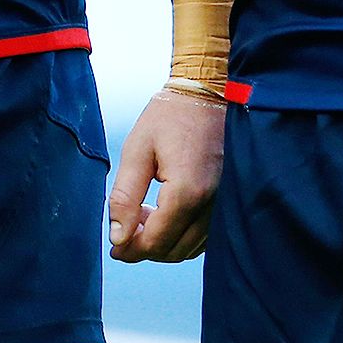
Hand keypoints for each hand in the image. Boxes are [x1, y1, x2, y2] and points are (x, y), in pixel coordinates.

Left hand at [107, 87, 225, 261]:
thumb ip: (125, 197)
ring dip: (164, 242)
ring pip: (190, 247)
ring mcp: (224, 204)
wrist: (206, 93)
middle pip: (174, 250)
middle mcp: (211, 204)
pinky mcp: (228, 200)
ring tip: (140, 217)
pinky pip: (204, 235)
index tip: (115, 248)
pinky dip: (181, 234)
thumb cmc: (169, 116)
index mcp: (187, 191)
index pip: (157, 241)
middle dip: (145, 248)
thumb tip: (118, 236)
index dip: (132, 250)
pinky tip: (163, 215)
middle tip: (123, 234)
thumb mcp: (137, 150)